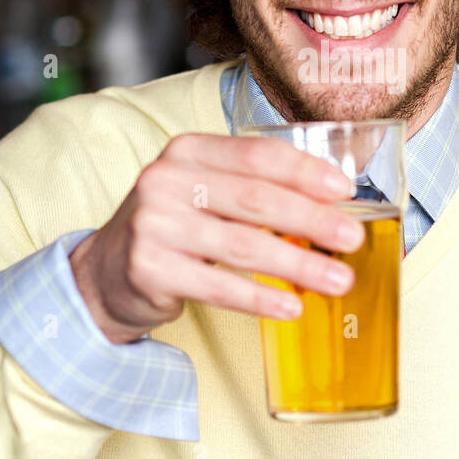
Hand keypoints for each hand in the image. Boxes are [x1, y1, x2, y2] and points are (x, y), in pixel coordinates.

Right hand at [68, 133, 365, 343]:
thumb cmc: (174, 228)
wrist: (105, 273)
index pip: (256, 155)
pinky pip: (219, 286)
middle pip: (256, 199)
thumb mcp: (204, 192)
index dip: (305, 171)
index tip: (345, 189)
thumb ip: (253, 189)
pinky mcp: (150, 270)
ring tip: (339, 280)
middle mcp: (166, 181)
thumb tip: (332, 206)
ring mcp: (154, 225)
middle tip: (353, 238)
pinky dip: (261, 300)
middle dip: (313, 220)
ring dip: (298, 265)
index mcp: (187, 151)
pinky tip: (291, 307)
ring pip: (243, 246)